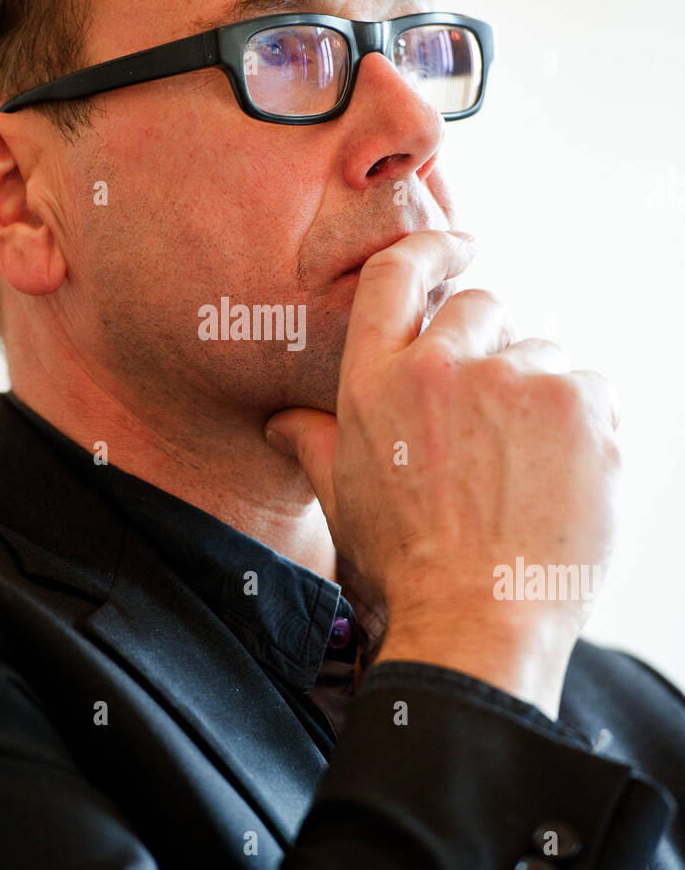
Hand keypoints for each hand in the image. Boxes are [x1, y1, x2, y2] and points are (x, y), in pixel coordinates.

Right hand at [265, 231, 620, 719]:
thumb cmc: (406, 565)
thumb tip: (279, 422)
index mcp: (376, 380)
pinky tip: (559, 476)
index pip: (397, 273)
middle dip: (490, 348)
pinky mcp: (577, 405)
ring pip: (540, 353)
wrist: (478, 623)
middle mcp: (442, 366)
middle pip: (480, 306)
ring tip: (523, 469)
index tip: (457, 246)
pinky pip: (590, 388)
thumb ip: (311, 441)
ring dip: (537, 394)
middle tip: (490, 421)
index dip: (430, 247)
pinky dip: (583, 424)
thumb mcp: (343, 498)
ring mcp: (514, 382)